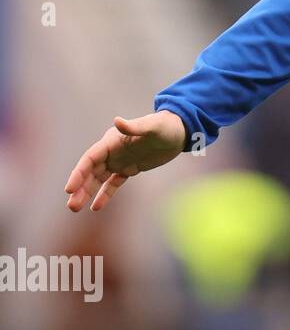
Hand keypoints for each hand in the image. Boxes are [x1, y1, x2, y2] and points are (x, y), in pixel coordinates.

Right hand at [64, 110, 186, 211]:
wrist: (180, 131)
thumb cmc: (166, 126)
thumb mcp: (152, 126)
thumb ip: (134, 127)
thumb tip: (117, 121)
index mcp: (112, 141)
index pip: (90, 159)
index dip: (79, 173)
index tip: (70, 188)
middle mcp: (111, 151)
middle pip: (90, 171)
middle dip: (80, 188)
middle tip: (71, 206)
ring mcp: (120, 160)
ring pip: (98, 179)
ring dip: (87, 192)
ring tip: (76, 208)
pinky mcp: (130, 168)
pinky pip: (113, 183)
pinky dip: (104, 194)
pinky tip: (96, 207)